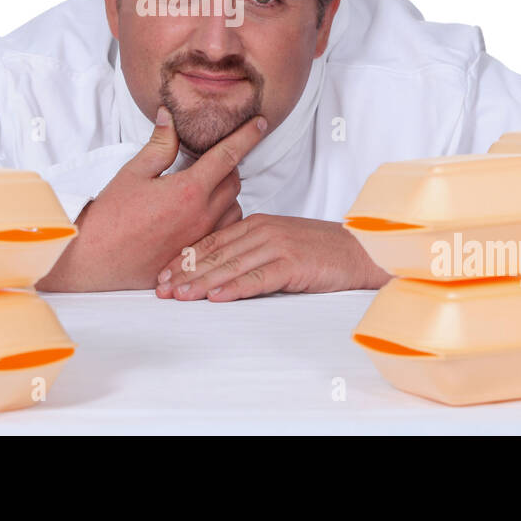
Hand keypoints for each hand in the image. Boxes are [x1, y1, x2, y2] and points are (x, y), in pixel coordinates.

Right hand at [36, 106, 266, 290]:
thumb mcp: (133, 172)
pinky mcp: (196, 256)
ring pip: (234, 209)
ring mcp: (202, 239)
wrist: (96, 259)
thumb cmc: (110, 216)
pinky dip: (221, 219)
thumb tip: (168, 116)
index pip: (228, 155)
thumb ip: (159, 144)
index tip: (261, 123)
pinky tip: (202, 215)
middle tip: (214, 159)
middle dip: (230, 165)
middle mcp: (202, 216)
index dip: (247, 136)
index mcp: (188, 190)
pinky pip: (224, 234)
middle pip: (234, 181)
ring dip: (226, 194)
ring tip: (205, 188)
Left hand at [154, 214, 391, 301]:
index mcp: (257, 224)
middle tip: (160, 288)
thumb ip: (251, 250)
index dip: (185, 258)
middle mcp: (263, 230)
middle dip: (184, 272)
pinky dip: (235, 288)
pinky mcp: (293, 262)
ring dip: (201, 282)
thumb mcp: (280, 244)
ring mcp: (278, 245)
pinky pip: (258, 277)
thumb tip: (219, 268)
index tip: (162, 273)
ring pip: (231, 265)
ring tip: (179, 296)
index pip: (212, 241)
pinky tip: (216, 297)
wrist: (361, 251)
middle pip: (215, 253)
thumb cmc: (320, 252)